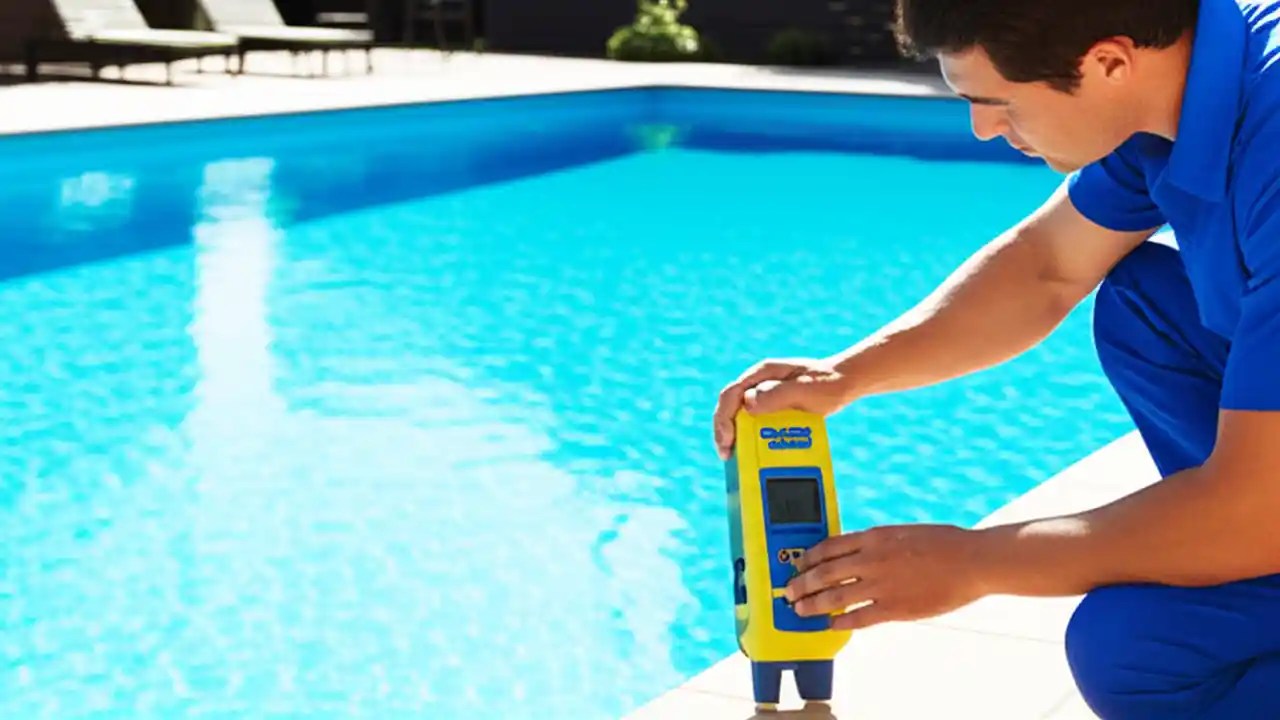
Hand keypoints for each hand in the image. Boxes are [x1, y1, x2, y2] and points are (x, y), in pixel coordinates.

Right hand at [712, 357, 852, 459]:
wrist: (844, 384)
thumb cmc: (827, 383)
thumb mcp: (805, 389)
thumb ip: (778, 394)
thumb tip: (748, 404)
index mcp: (761, 374)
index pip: (730, 395)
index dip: (724, 419)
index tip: (728, 441)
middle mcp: (758, 384)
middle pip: (729, 408)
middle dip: (724, 432)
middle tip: (726, 455)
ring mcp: (763, 396)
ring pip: (739, 417)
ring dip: (735, 437)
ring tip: (735, 458)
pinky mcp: (771, 409)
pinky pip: (754, 424)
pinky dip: (749, 438)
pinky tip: (753, 453)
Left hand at [784, 523, 989, 629]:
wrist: (971, 560)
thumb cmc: (943, 543)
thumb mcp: (902, 532)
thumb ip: (877, 543)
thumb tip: (857, 552)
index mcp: (874, 537)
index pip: (828, 546)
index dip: (808, 558)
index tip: (798, 565)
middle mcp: (872, 559)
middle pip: (823, 572)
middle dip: (801, 584)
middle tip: (789, 592)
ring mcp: (881, 584)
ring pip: (834, 596)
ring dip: (812, 605)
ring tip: (800, 610)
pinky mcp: (894, 608)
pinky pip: (859, 617)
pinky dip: (841, 622)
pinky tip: (831, 624)